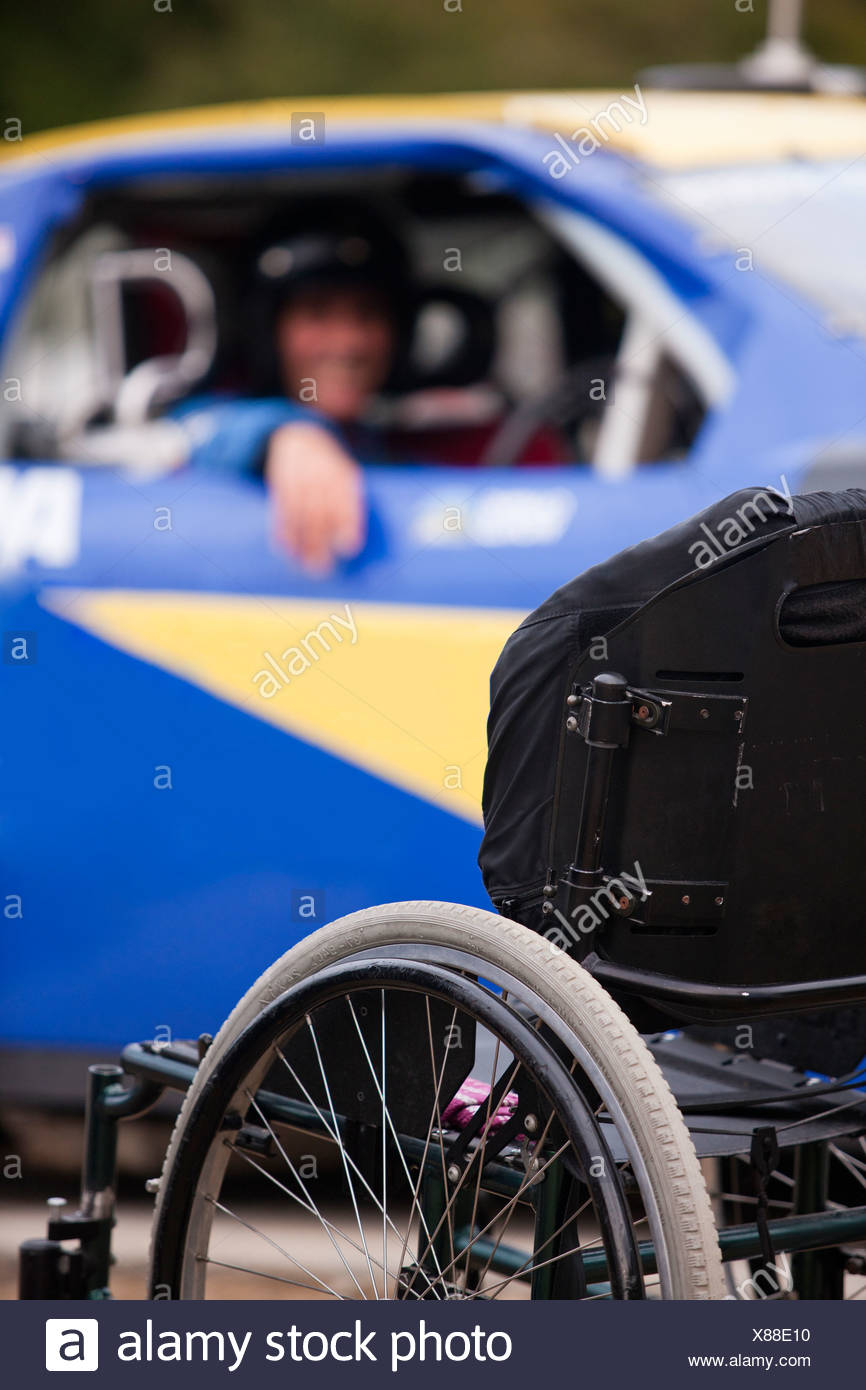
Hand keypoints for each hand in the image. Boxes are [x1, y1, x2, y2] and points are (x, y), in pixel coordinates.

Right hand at [264, 422, 365, 573]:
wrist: (299, 438)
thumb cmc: (329, 469)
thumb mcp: (345, 475)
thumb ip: (350, 503)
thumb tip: (353, 543)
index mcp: (342, 476)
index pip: (346, 503)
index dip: (348, 525)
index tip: (348, 549)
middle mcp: (321, 478)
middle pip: (321, 514)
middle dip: (322, 544)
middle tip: (323, 569)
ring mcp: (299, 481)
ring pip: (300, 517)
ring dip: (302, 544)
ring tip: (305, 567)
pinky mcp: (281, 486)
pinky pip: (282, 512)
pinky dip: (284, 532)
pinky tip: (286, 549)